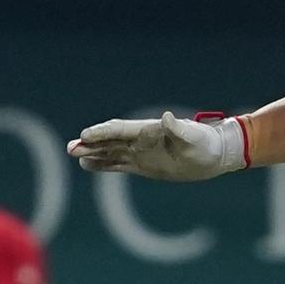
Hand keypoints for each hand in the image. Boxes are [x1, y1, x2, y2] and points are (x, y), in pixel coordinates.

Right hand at [69, 111, 246, 181]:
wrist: (215, 155)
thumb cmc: (205, 144)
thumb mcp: (194, 137)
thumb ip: (179, 129)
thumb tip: (167, 118)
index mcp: (149, 130)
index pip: (119, 130)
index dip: (102, 132)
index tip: (84, 136)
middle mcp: (141, 140)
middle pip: (109, 140)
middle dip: (90, 143)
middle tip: (69, 148)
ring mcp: (141, 152)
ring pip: (110, 151)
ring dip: (92, 153)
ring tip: (73, 154)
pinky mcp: (144, 165)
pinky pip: (118, 164)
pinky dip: (103, 164)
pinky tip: (87, 164)